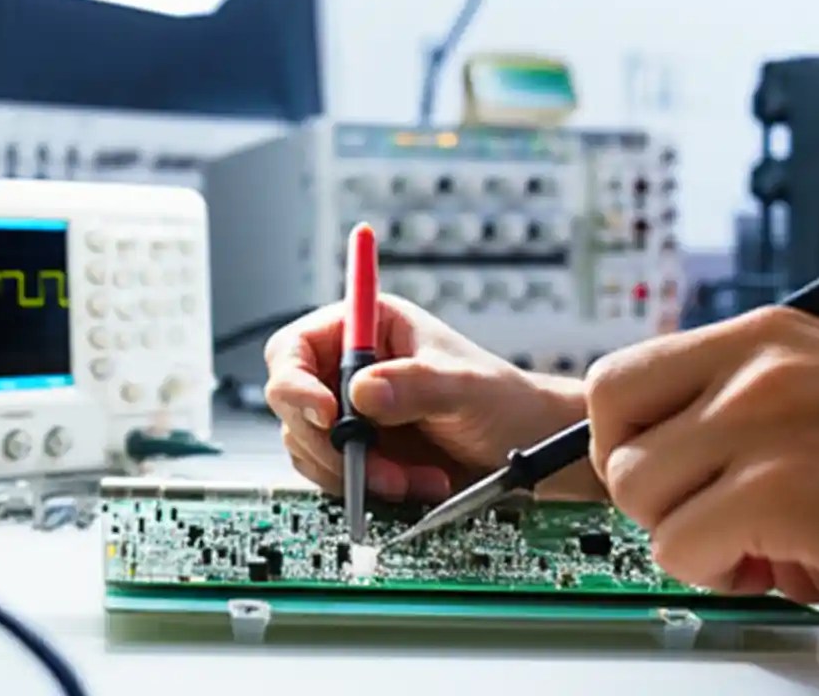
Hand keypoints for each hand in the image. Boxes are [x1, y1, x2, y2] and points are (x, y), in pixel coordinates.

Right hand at [263, 293, 600, 503]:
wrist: (527, 452)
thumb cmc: (503, 402)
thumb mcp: (465, 386)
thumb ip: (416, 384)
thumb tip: (363, 391)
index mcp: (366, 329)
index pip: (295, 347)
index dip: (296, 381)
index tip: (326, 415)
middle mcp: (347, 369)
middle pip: (292, 403)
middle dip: (332, 443)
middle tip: (373, 467)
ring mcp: (348, 416)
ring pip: (309, 447)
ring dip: (355, 474)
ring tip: (413, 480)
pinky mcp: (356, 456)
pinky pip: (331, 477)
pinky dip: (366, 491)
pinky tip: (413, 486)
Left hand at [586, 305, 818, 601]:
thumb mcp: (808, 399)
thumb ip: (727, 410)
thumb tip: (629, 454)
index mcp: (762, 338)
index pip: (615, 381)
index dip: (621, 443)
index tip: (662, 472)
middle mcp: (759, 368)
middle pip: (615, 446)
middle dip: (654, 498)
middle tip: (715, 514)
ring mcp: (767, 426)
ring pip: (639, 498)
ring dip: (687, 537)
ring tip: (758, 538)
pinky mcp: (781, 491)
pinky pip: (678, 548)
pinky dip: (717, 572)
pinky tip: (780, 561)